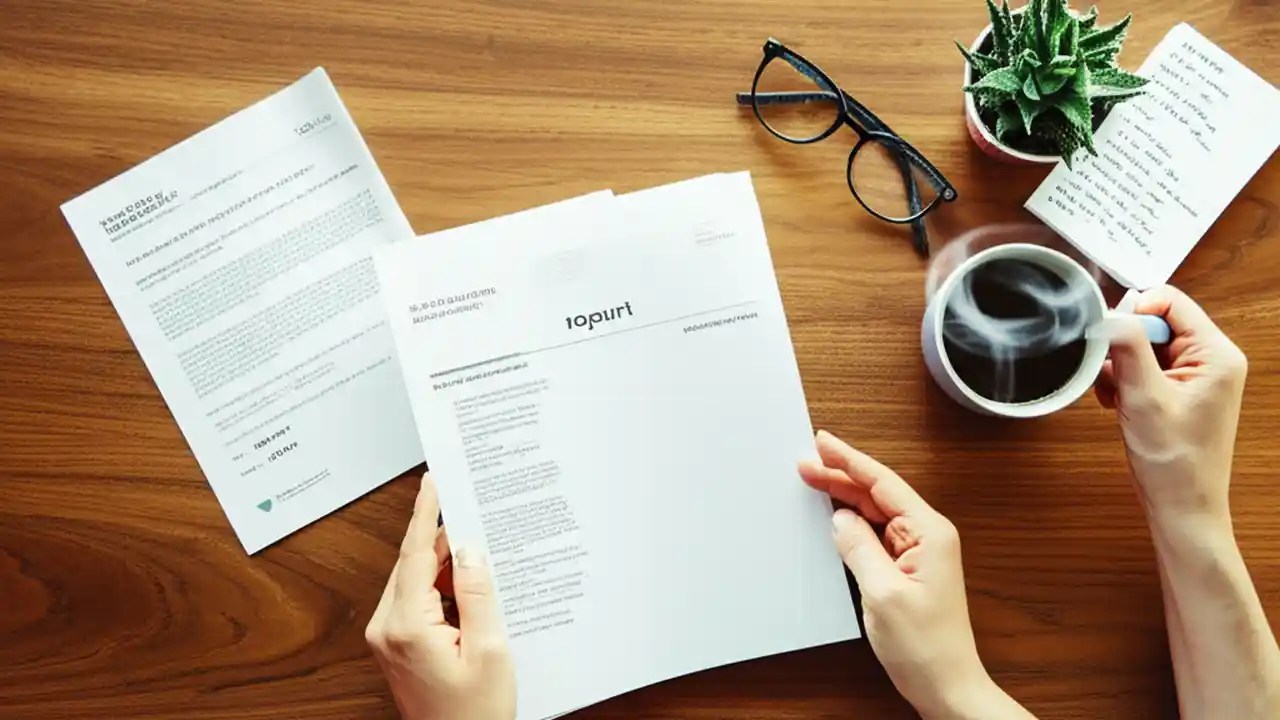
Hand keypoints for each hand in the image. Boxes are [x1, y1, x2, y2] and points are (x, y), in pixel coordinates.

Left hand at [366, 476, 515, 719]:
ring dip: (446, 564)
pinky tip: (470, 584)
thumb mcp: (489, 650)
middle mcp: (388, 629)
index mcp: (407, 626)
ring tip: (481, 547)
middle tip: (472, 507)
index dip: (427, 514)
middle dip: (444, 536)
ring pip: (416, 581)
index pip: (415, 554)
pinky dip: (442, 587)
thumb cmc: (475, 714)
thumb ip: (479, 595)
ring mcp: (388, 639)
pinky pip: (417, 601)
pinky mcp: (397, 646)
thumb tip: (471, 550)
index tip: (433, 481)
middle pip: (414, 564)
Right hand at [799, 431, 1029, 719]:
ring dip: (844, 498)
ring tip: (813, 481)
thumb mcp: (883, 593)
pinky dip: (852, 523)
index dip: (849, 460)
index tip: (823, 442)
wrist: (947, 685)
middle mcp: (927, 536)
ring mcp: (918, 552)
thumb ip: (858, 549)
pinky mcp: (908, 569)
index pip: (883, 483)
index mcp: (929, 532)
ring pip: (874, 512)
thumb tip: (839, 519)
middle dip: (840, 476)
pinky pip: (875, 535)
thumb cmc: (926, 647)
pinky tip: (834, 518)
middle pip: (877, 494)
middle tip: (804, 463)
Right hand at [1094, 286, 1246, 532]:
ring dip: (1121, 367)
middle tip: (1113, 377)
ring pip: (1144, 347)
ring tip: (1118, 397)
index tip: (1111, 339)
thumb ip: (1128, 348)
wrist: (1181, 507)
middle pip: (1155, 323)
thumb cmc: (1174, 462)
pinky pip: (1143, 368)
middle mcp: (1211, 360)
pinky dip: (1124, 382)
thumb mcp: (1144, 397)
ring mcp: (1195, 377)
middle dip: (1124, 346)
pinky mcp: (1178, 392)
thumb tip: (1111, 313)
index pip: (1170, 302)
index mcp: (1216, 354)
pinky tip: (1119, 404)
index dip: (1134, 313)